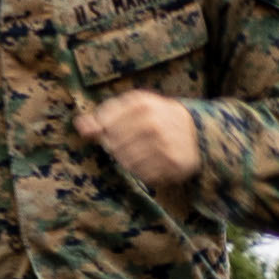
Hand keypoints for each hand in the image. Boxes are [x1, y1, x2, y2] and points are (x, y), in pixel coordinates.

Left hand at [75, 92, 200, 191]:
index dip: (105, 131)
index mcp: (141, 103)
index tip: (115, 131)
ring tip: (141, 153)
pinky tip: (151, 162)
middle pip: (113, 144)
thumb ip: (105, 116)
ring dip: (128, 160)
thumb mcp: (135, 108)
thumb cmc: (159, 118)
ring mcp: (162, 144)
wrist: (199, 132)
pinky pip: (143, 174)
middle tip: (130, 143)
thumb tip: (79, 125)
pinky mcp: (172, 163)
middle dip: (116, 147)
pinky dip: (143, 171)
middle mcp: (151, 123)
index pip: (104, 123)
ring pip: (126, 161)